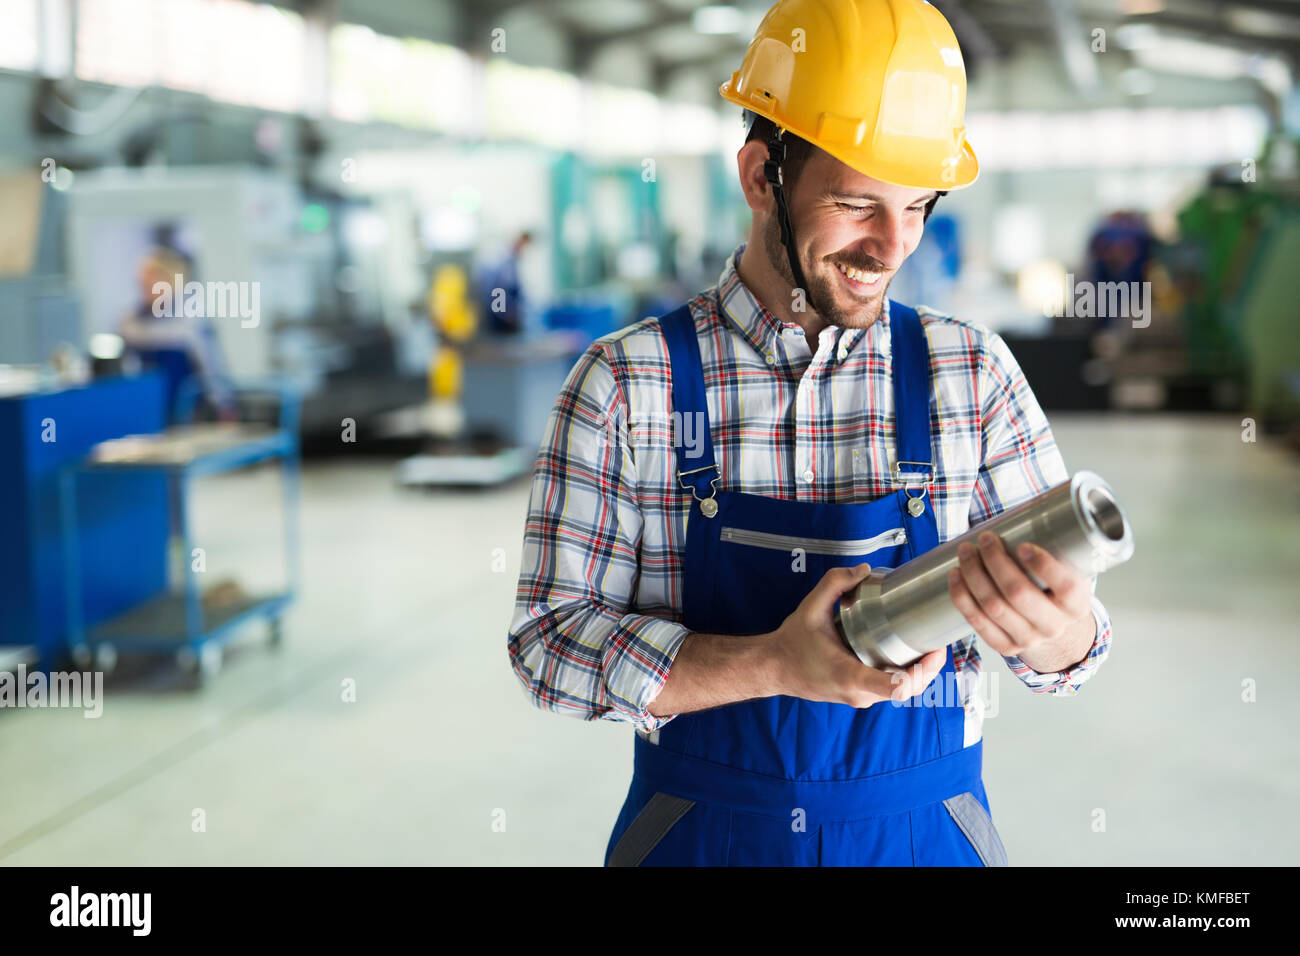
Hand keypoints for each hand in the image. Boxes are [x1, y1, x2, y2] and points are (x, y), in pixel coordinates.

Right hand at [773, 563, 946, 708]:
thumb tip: (864, 569)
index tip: (932, 650)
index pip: (898, 688)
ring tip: (928, 645)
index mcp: (850, 675)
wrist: (774, 668)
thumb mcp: (810, 608)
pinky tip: (911, 655)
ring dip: (919, 673)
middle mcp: (859, 693)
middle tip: (937, 642)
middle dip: (929, 668)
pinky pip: (891, 689)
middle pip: (909, 690)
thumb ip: (835, 583)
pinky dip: (905, 675)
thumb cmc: (792, 644)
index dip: (924, 672)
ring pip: (902, 692)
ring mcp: (860, 698)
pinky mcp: (860, 696)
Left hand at [948, 531, 1091, 660]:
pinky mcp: (1005, 647)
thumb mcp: (1067, 568)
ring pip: (994, 606)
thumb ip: (1055, 542)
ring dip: (973, 575)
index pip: (1065, 585)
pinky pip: (977, 623)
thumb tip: (1036, 498)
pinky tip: (954, 576)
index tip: (1022, 544)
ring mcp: (1029, 639)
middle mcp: (1055, 625)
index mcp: (1076, 603)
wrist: (1056, 630)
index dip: (1042, 564)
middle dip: (995, 562)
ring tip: (965, 551)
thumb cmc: (1055, 588)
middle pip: (1019, 593)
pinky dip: (962, 597)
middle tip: (984, 539)